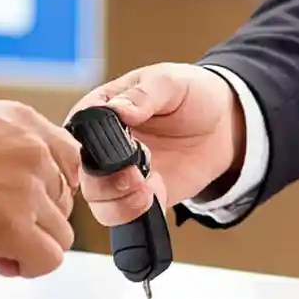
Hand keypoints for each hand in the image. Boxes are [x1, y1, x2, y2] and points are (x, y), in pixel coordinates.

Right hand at [0, 100, 80, 277]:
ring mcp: (29, 190)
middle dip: (35, 219)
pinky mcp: (16, 226)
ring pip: (59, 234)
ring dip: (30, 245)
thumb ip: (1, 147)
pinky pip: (48, 259)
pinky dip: (28, 266)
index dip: (53, 187)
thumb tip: (6, 186)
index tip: (36, 201)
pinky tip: (2, 260)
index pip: (69, 158)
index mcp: (23, 122)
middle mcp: (34, 152)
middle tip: (0, 228)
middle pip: (62, 202)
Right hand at [69, 63, 245, 226]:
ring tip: (147, 189)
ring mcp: (117, 173)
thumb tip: (119, 110)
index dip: (88, 144)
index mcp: (98, 109)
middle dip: (104, 180)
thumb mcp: (169, 82)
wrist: (222, 125)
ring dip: (117, 201)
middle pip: (81, 172)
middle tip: (135, 175)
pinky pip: (122, 216)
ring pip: (96, 200)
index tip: (117, 145)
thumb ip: (143, 95)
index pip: (76, 130)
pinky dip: (134, 213)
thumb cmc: (190, 93)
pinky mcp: (136, 196)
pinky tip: (155, 197)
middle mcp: (101, 145)